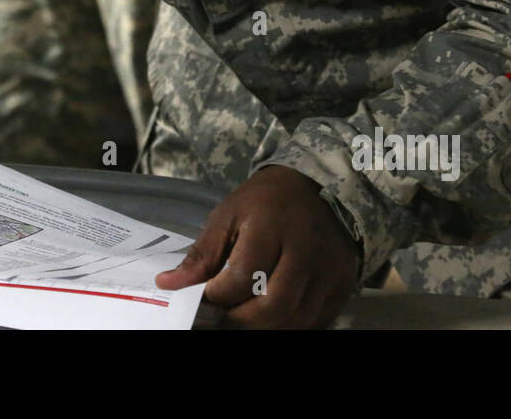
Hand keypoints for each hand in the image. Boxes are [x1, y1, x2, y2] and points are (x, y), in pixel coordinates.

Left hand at [155, 164, 359, 327]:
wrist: (316, 186)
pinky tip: (272, 312)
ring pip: (296, 319)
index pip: (240, 278)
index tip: (204, 296)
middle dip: (241, 319)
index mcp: (270, 226)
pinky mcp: (343, 282)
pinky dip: (291, 323)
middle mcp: (304, 250)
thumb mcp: (227, 216)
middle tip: (225, 313)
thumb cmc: (265, 201)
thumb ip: (201, 255)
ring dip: (265, 325)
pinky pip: (317, 319)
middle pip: (272, 307)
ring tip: (246, 313)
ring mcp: (329, 268)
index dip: (216, 296)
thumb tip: (168, 285)